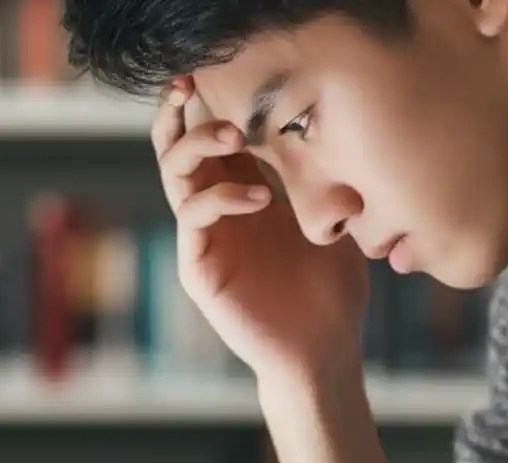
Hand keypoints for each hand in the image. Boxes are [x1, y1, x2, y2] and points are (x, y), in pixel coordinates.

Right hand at [153, 76, 368, 387]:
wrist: (324, 348)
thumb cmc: (330, 288)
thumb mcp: (332, 219)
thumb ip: (317, 176)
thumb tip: (329, 122)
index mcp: (240, 194)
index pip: (210, 139)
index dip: (206, 103)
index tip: (214, 70)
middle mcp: (214, 212)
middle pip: (176, 148)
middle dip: (180, 112)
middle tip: (193, 84)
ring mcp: (203, 239)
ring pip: (175, 176)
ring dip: (197, 146)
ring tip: (232, 135)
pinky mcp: (200, 269)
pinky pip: (194, 219)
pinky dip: (222, 199)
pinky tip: (259, 198)